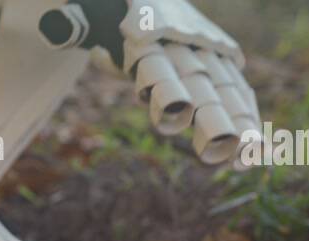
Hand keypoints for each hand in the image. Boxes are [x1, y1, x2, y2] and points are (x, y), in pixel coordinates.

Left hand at [39, 0, 260, 163]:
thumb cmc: (109, 8)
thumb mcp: (89, 12)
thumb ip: (73, 23)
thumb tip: (54, 27)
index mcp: (148, 27)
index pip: (155, 63)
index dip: (163, 88)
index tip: (171, 117)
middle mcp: (183, 37)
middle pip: (197, 80)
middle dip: (209, 114)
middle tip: (216, 149)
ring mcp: (206, 47)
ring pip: (226, 86)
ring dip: (239, 121)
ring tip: (247, 157)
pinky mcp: (221, 56)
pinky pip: (237, 86)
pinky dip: (248, 114)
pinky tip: (254, 147)